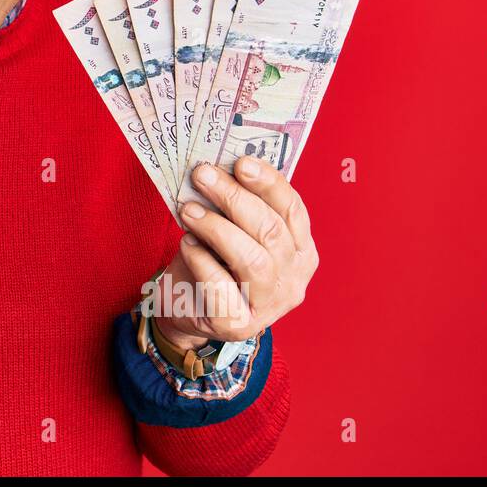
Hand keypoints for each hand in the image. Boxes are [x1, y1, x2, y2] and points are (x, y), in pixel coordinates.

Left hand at [152, 155, 317, 348]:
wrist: (186, 306)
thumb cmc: (211, 260)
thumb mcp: (230, 230)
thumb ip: (235, 207)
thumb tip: (219, 168)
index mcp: (299, 250)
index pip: (292, 210)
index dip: (269, 183)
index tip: (241, 162)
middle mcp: (293, 279)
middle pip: (271, 231)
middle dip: (235, 198)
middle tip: (202, 175)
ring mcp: (269, 306)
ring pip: (252, 260)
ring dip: (217, 228)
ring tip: (188, 210)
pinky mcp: (238, 324)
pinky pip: (222, 288)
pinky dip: (202, 261)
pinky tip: (186, 245)